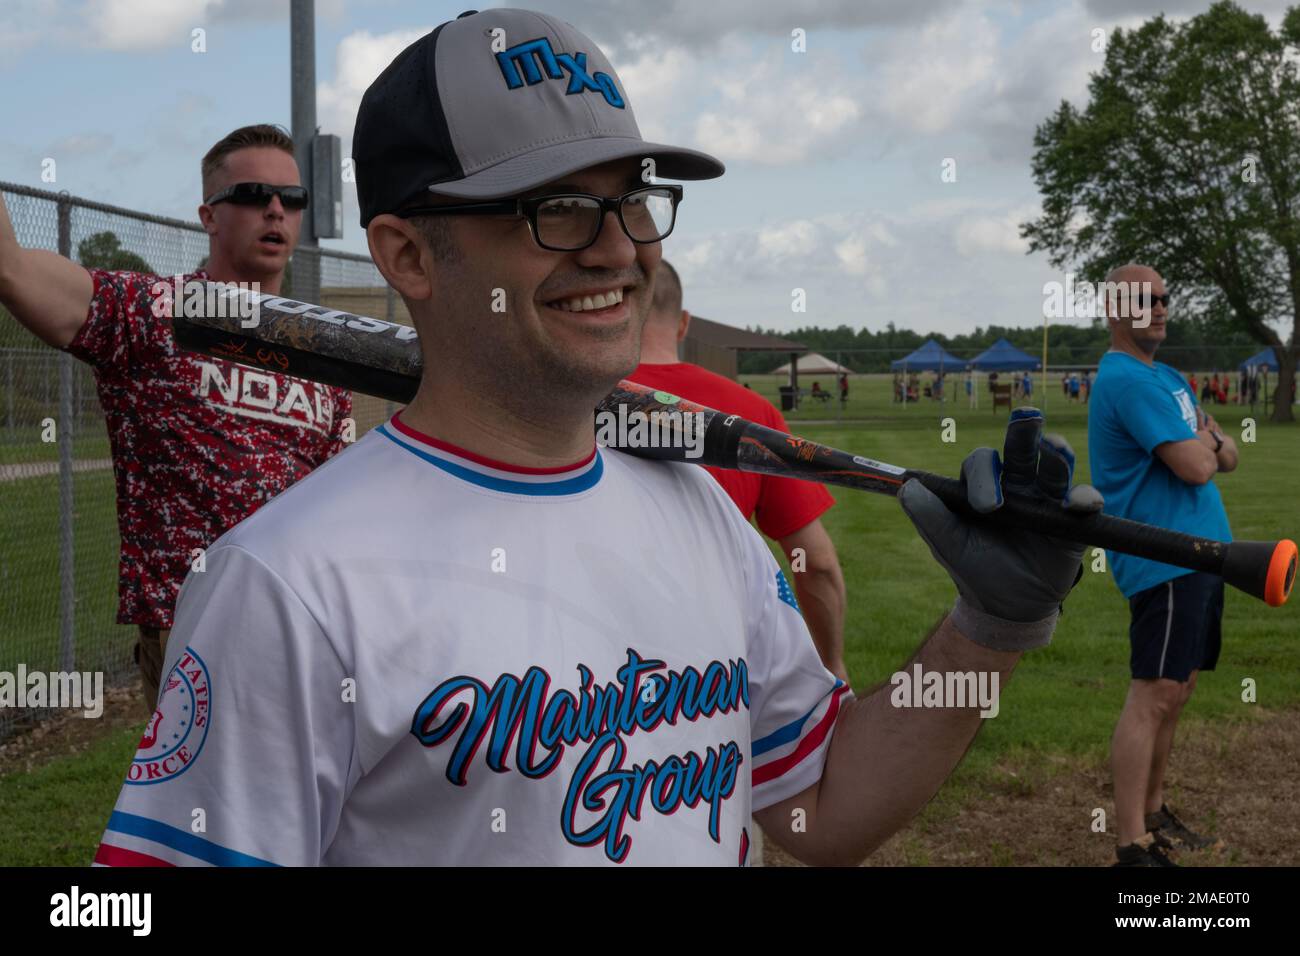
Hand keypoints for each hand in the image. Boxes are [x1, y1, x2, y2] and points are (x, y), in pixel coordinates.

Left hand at [898, 408, 1103, 650]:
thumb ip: (928, 516)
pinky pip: (1082, 501)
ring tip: (1056, 449)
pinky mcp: (1071, 520)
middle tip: (1026, 416)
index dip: (984, 475)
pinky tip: (1081, 504)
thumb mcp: (948, 544)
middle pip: (1021, 449)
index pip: (982, 462)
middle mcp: (1016, 485)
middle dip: (1023, 431)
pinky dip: (1085, 498)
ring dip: (1057, 455)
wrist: (1005, 606)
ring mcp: (1045, 499)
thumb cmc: (972, 567)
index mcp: (983, 485)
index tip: (986, 506)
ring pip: (1054, 467)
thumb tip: (906, 487)